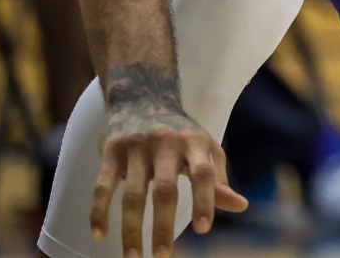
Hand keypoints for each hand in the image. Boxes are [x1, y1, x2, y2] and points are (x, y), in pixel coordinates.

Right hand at [92, 86, 246, 257]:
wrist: (143, 98)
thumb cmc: (182, 133)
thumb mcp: (205, 149)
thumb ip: (218, 179)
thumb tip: (241, 206)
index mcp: (194, 142)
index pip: (204, 173)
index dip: (205, 200)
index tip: (203, 230)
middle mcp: (166, 142)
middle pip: (166, 189)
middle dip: (163, 225)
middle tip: (162, 256)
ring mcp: (136, 146)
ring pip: (132, 194)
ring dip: (131, 229)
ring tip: (133, 256)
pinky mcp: (111, 151)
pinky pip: (102, 186)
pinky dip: (98, 212)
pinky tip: (99, 235)